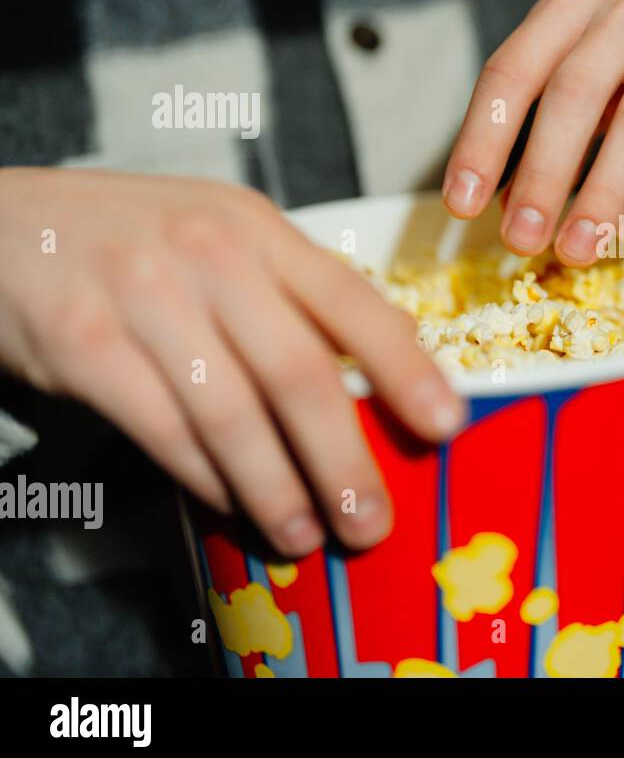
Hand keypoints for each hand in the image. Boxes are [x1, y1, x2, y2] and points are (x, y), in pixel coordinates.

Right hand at [0, 168, 462, 555]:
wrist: (4, 223)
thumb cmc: (129, 240)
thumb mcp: (221, 235)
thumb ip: (297, 289)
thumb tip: (394, 346)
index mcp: (257, 229)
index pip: (353, 300)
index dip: (406, 367)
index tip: (445, 423)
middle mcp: (209, 255)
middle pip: (300, 372)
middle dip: (345, 458)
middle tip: (372, 518)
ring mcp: (143, 296)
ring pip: (232, 414)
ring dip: (276, 488)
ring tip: (306, 534)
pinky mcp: (82, 342)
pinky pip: (163, 429)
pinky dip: (205, 479)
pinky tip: (234, 507)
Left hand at [441, 0, 623, 263]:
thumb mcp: (591, 53)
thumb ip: (548, 116)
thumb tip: (500, 200)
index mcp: (574, 1)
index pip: (513, 70)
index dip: (482, 140)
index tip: (462, 205)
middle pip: (574, 93)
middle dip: (542, 174)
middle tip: (521, 240)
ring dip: (603, 194)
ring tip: (578, 250)